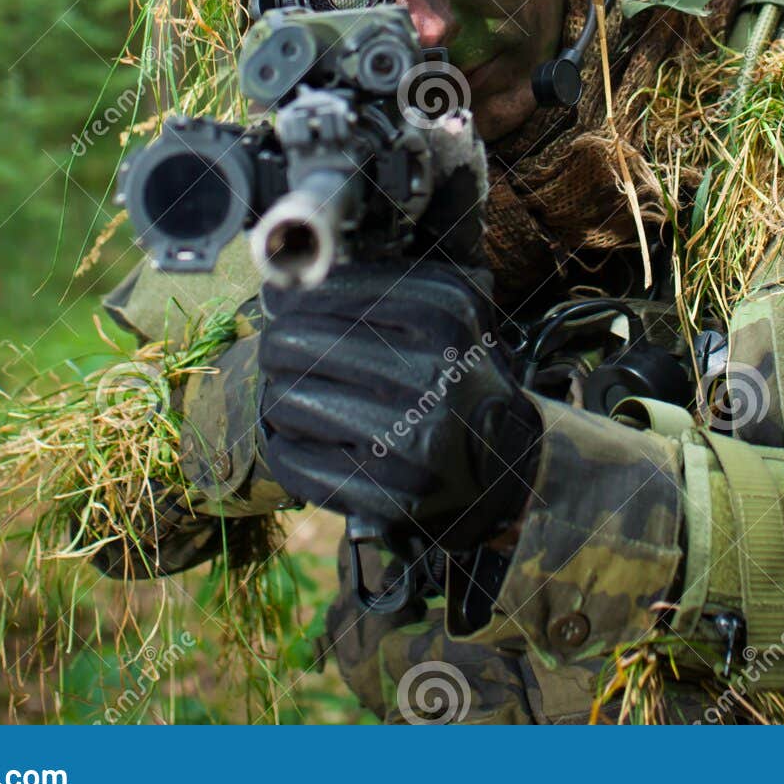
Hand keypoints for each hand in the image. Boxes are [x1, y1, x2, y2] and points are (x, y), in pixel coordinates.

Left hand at [257, 261, 539, 549]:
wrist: (505, 456)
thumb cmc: (454, 372)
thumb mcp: (438, 310)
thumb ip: (366, 288)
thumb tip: (278, 288)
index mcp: (445, 314)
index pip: (324, 292)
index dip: (292, 301)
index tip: (288, 311)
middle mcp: (433, 374)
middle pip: (293, 344)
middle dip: (279, 349)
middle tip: (286, 357)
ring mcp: (413, 440)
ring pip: (286, 402)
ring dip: (280, 399)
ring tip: (299, 399)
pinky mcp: (393, 495)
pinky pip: (295, 463)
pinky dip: (287, 448)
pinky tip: (306, 441)